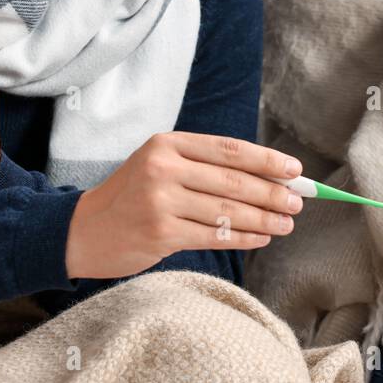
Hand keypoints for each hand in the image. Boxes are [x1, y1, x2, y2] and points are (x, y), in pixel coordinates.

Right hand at [64, 131, 305, 279]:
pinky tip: (262, 238)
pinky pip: (214, 236)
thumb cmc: (133, 196)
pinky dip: (244, 238)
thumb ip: (206, 167)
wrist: (85, 230)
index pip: (228, 149)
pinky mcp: (161, 234)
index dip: (266, 160)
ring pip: (227, 211)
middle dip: (272, 192)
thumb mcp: (160, 165)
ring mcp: (160, 202)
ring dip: (264, 218)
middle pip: (232, 181)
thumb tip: (269, 177)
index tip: (294, 170)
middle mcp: (163, 168)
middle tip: (298, 201)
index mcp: (167, 144)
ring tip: (287, 223)